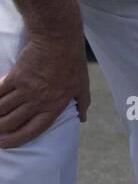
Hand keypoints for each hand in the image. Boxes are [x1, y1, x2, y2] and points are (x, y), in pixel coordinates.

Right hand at [0, 32, 89, 149]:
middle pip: (12, 122)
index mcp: (55, 106)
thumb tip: (82, 119)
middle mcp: (38, 100)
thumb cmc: (72, 61)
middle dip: (0, 130)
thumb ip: (82, 103)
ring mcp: (26, 89)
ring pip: (2, 109)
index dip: (16, 140)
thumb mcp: (82, 85)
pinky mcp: (16, 76)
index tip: (5, 144)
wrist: (58, 39)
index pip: (32, 131)